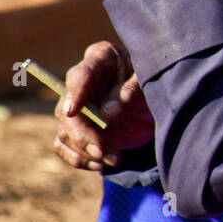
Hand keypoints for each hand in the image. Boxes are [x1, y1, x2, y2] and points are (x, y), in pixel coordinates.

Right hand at [52, 42, 153, 170]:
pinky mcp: (80, 128)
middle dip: (81, 134)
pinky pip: (65, 145)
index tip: (72, 112)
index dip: (75, 93)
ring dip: (84, 150)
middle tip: (100, 151)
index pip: (80, 75)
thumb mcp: (148, 80)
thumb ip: (130, 91)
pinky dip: (79, 159)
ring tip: (114, 158)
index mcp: (101, 58)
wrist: (158, 99)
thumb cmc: (154, 80)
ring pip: (64, 131)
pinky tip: (101, 164)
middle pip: (66, 110)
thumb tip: (107, 112)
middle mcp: (83, 83)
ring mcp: (79, 107)